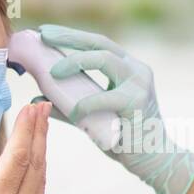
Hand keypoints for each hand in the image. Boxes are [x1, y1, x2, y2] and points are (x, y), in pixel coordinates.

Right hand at [0, 102, 49, 193]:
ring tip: (44, 129)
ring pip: (41, 177)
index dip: (25, 130)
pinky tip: (37, 171)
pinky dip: (40, 173)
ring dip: (42, 149)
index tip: (30, 108)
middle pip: (35, 161)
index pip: (16, 158)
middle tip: (44, 105)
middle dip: (39, 131)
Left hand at [33, 23, 193, 193]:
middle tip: (44, 37)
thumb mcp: (94, 116)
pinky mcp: (137, 103)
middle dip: (70, 37)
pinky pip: (105, 97)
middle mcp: (137, 70)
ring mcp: (139, 84)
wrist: (155, 160)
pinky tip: (72, 111)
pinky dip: (85, 104)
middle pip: (100, 43)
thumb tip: (39, 98)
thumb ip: (70, 104)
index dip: (71, 35)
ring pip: (105, 59)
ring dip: (75, 61)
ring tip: (52, 71)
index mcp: (129, 68)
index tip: (46, 33)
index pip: (98, 43)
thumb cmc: (124, 138)